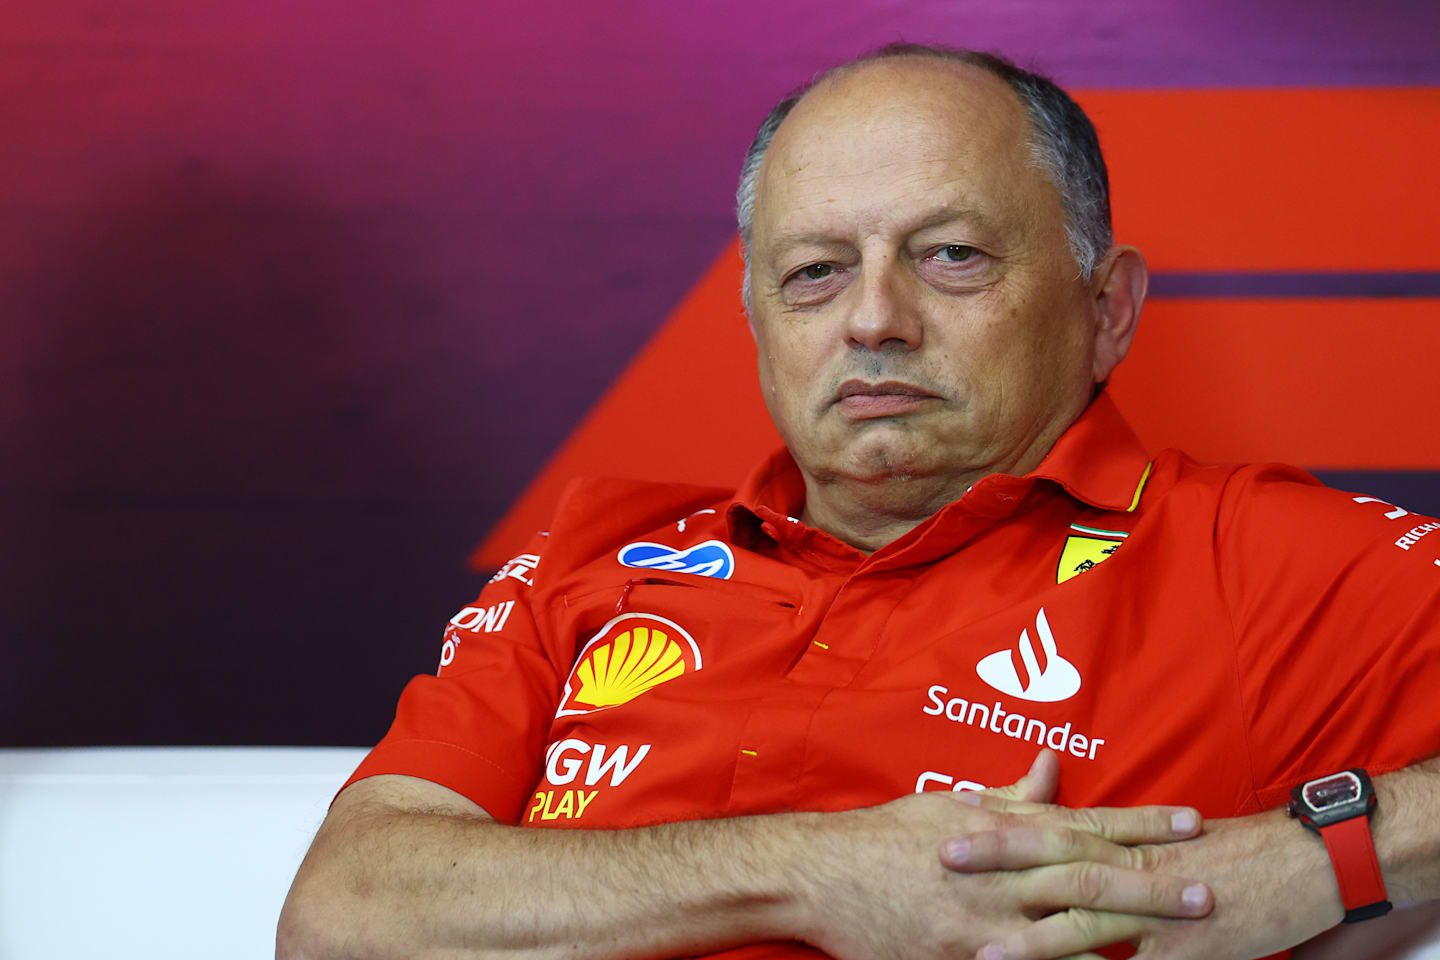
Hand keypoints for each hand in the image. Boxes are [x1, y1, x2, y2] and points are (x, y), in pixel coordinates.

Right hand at [793, 751, 1212, 959]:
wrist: (822, 877)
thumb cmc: (885, 837)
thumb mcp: (950, 805)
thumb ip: (1009, 795)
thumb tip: (1051, 766)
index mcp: (1000, 830)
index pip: (1085, 823)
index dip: (1142, 822)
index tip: (1193, 822)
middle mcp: (999, 875)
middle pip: (1089, 879)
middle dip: (1152, 885)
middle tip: (1207, 891)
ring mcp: (983, 925)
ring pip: (1068, 934)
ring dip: (1124, 939)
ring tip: (1177, 944)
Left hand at [947, 791, 1339, 959]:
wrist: (1307, 861)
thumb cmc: (1235, 848)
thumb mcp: (1168, 835)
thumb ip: (1117, 836)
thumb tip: (1073, 836)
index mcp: (1127, 836)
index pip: (1051, 823)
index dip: (1001, 821)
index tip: (951, 817)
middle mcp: (1136, 865)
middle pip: (1054, 860)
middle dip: (997, 862)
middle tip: (942, 862)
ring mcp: (1162, 911)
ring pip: (1087, 925)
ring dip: (1033, 943)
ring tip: (984, 955)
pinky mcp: (1192, 951)